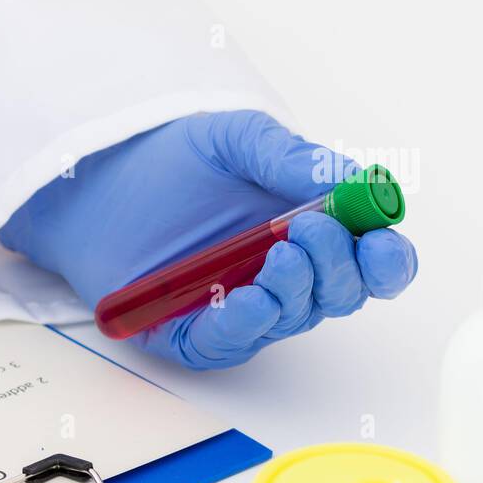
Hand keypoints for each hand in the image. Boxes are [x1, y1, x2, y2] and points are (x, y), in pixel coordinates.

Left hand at [0, 111, 417, 368]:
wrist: (96, 178)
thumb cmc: (172, 161)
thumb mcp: (237, 140)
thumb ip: (291, 158)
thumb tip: (356, 180)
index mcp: (312, 232)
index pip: (370, 262)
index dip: (386, 259)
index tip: (381, 240)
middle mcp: (285, 277)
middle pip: (340, 294)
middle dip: (338, 266)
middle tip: (309, 228)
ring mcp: (240, 308)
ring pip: (292, 319)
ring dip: (294, 290)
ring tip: (277, 253)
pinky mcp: (191, 332)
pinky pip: (229, 342)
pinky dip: (246, 324)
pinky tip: (250, 298)